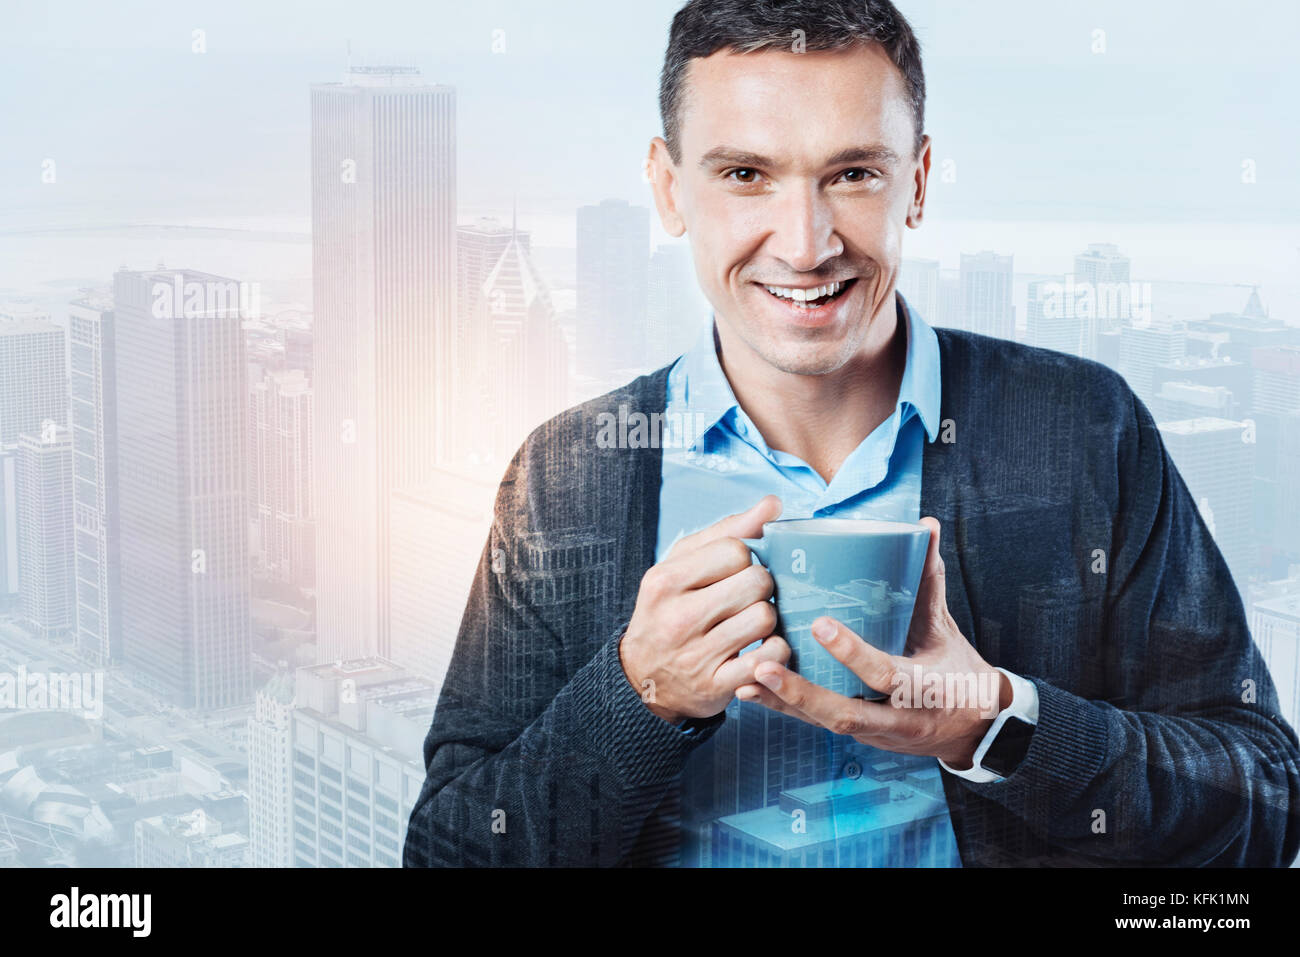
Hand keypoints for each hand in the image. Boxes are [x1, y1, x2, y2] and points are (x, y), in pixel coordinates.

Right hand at [619, 495, 791, 724]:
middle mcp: (677, 618)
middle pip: (757, 582)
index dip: (746, 557)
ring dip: (768, 620)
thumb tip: (773, 503)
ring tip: (753, 622)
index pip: (735, 550)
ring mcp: (696, 656)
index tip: (737, 571)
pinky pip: (769, 660)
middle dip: (762, 587)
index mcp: (665, 580)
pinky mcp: (716, 686)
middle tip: (750, 597)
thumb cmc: (669, 610)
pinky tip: (763, 648)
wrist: (643, 678)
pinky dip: (776, 652)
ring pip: (765, 619)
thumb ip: (728, 531)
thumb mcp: (682, 565)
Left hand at [734, 516, 1011, 768]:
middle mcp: (897, 717)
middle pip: (844, 712)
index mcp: (925, 688)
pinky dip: (782, 708)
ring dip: (784, 701)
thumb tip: (925, 525)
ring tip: (748, 674)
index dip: (853, 653)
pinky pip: (815, 724)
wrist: (973, 728)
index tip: (820, 624)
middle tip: (764, 663)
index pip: (886, 674)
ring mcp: (874, 731)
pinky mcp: (856, 735)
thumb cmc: (957, 669)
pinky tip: (749, 690)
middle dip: (801, 691)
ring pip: (823, 722)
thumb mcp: (945, 627)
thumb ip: (928, 578)